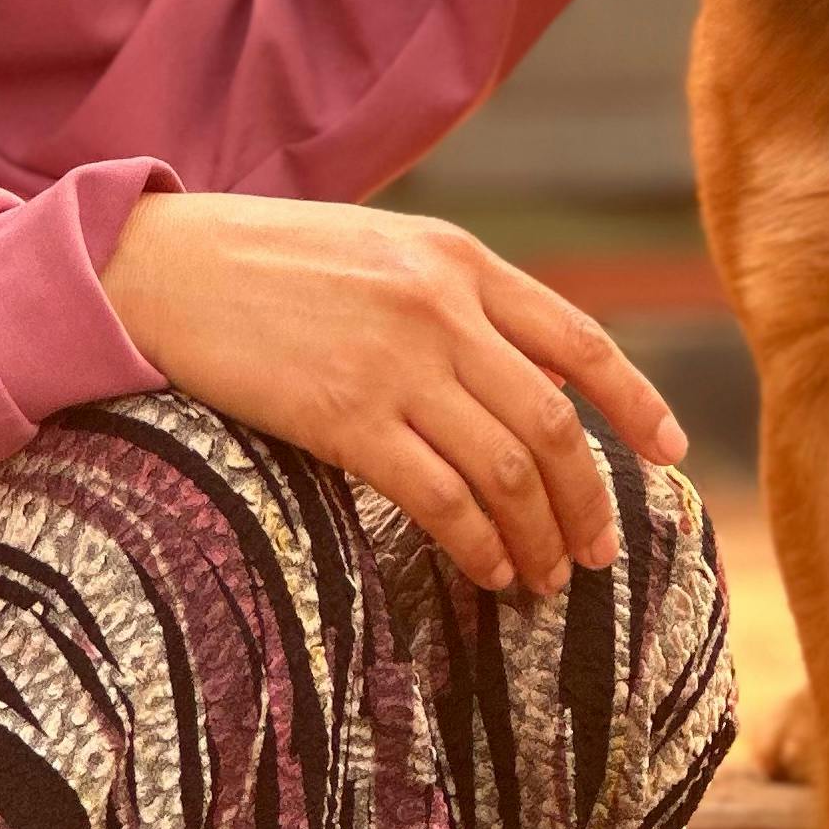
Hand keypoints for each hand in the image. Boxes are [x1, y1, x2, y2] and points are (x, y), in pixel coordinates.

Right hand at [100, 194, 688, 595]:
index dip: (636, 404)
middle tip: (600, 551)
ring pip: (508, 470)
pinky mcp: (344, 417)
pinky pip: (441, 498)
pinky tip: (487, 571)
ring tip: (544, 578)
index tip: (669, 453)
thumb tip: (518, 374)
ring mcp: (396, 363)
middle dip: (590, 499)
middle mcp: (441, 308)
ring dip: (538, 537)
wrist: (158, 266)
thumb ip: (450, 297)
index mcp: (458, 259)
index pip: (580, 341)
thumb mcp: (378, 250)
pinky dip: (478, 544)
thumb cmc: (263, 263)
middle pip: (554, 423)